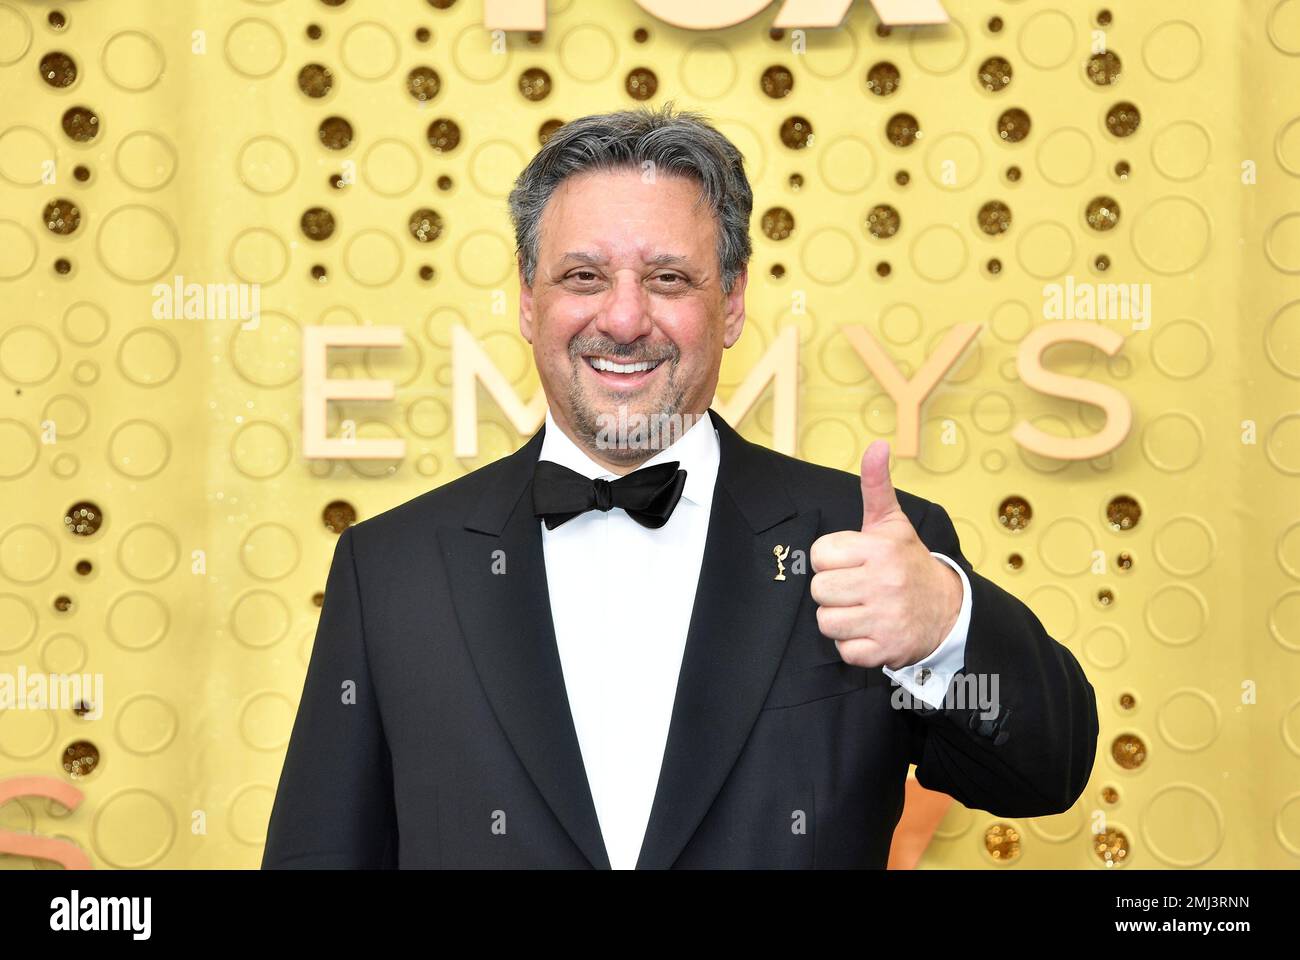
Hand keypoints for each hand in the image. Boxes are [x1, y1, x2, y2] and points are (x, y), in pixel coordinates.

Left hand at [809, 440, 962, 670]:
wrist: (948, 610)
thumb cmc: (909, 563)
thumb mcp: (892, 523)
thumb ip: (876, 485)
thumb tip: (877, 444)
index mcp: (879, 549)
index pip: (819, 554)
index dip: (829, 559)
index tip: (850, 562)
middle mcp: (883, 582)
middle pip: (819, 589)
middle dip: (833, 590)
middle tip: (855, 587)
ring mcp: (885, 618)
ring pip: (826, 622)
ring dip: (839, 619)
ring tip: (861, 609)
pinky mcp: (886, 649)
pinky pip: (843, 651)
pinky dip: (852, 645)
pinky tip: (869, 630)